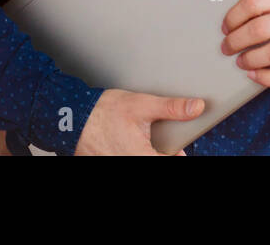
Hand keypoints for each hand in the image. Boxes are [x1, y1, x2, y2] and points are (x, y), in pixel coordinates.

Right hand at [75, 89, 203, 154]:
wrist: (73, 117)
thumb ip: (171, 108)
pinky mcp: (112, 163)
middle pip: (157, 159)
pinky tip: (127, 141)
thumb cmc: (103, 112)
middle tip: (151, 137)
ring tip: (136, 137)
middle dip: (160, 150)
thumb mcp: (141, 104)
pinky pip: (131, 157)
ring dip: (146, 150)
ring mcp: (120, 165)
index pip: (173, 161)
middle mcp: (131, 164)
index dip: (177, 153)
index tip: (176, 146)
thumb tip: (196, 107)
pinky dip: (134, 151)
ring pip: (143, 158)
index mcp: (143, 157)